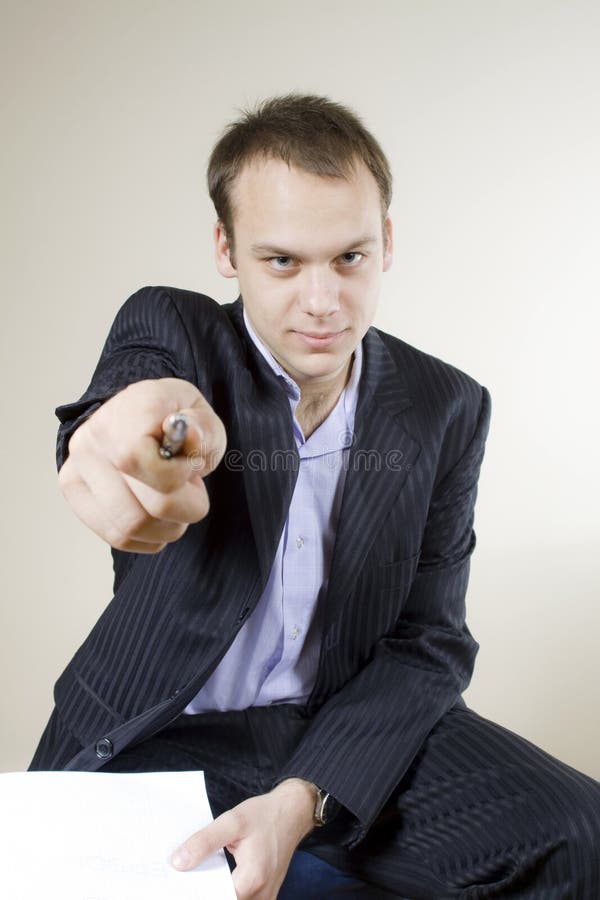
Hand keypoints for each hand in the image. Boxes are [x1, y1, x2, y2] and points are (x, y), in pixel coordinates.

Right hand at [58, 378, 226, 551]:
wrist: (142, 422)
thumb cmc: (176, 423)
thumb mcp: (204, 419)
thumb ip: (203, 429)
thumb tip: (190, 434)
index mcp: (130, 408)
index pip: (138, 458)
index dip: (176, 474)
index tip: (187, 466)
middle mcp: (94, 435)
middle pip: (145, 506)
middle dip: (184, 507)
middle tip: (189, 489)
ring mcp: (77, 465)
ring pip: (130, 528)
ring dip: (167, 527)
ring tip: (173, 501)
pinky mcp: (73, 491)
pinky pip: (117, 537)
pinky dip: (148, 537)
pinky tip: (156, 516)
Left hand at [171, 779, 315, 898]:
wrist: (293, 813)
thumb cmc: (265, 815)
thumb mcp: (232, 820)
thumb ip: (204, 842)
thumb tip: (178, 863)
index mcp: (252, 878)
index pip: (214, 899)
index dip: (195, 892)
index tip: (181, 884)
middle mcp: (261, 895)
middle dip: (204, 891)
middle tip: (186, 878)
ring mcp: (266, 899)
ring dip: (216, 892)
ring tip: (200, 878)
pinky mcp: (266, 896)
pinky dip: (229, 893)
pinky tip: (216, 881)